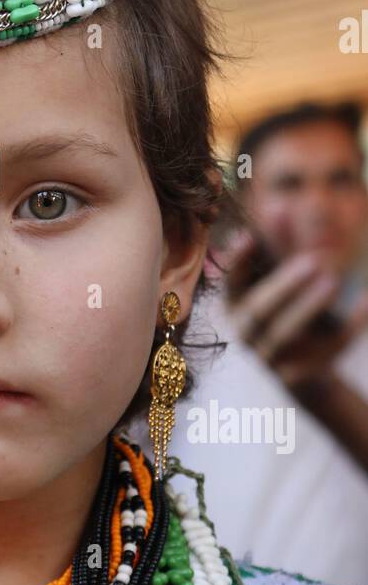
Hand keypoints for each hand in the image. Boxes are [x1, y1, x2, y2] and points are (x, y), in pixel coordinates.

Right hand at [224, 235, 367, 389]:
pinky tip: (366, 303)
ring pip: (286, 332)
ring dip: (309, 305)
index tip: (249, 235)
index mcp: (235, 306)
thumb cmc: (289, 313)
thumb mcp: (283, 283)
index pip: (230, 283)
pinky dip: (346, 329)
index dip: (238, 261)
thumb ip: (280, 250)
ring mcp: (268, 358)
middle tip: (315, 260)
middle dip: (286, 284)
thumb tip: (279, 207)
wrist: (304, 375)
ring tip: (334, 279)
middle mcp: (245, 333)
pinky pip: (323, 352)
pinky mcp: (295, 377)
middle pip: (261, 310)